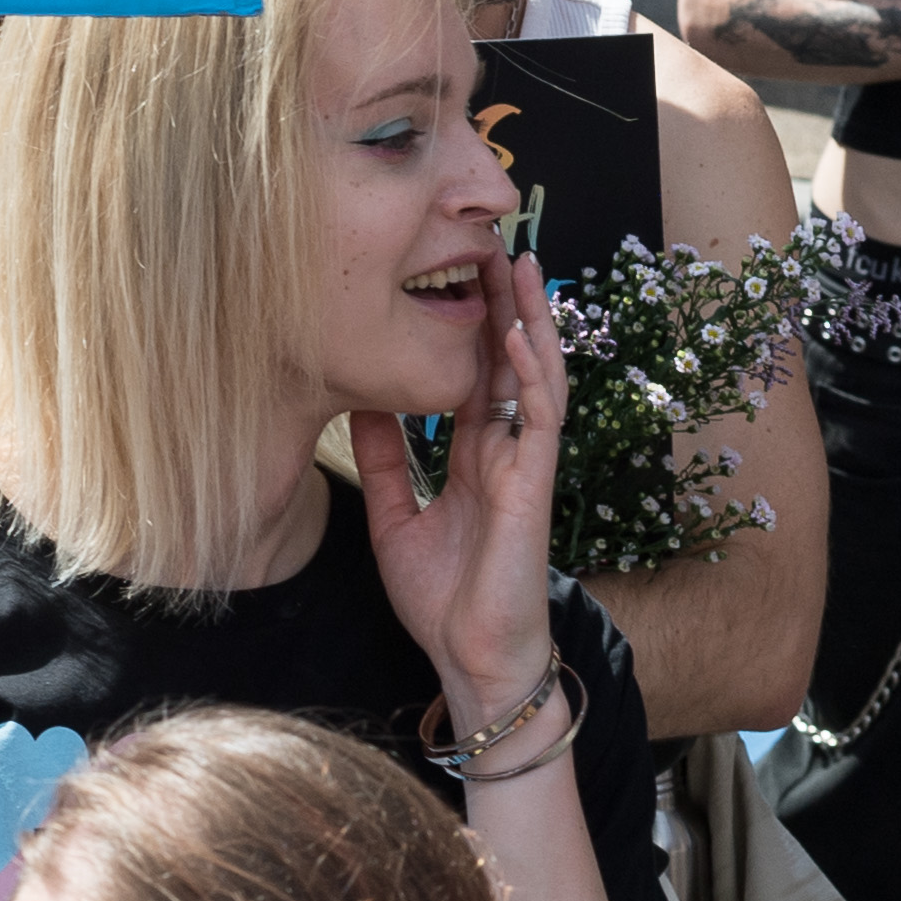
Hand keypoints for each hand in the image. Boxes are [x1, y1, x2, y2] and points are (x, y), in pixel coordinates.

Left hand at [357, 247, 567, 727]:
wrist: (470, 657)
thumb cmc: (441, 595)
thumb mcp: (395, 512)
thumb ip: (385, 457)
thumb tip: (360, 398)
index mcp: (474, 455)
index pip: (476, 375)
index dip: (472, 325)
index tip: (455, 270)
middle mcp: (505, 452)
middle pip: (510, 364)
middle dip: (506, 306)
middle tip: (493, 243)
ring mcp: (525, 468)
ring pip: (537, 380)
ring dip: (531, 323)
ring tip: (521, 267)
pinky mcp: (535, 490)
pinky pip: (540, 423)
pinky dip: (531, 378)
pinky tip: (519, 339)